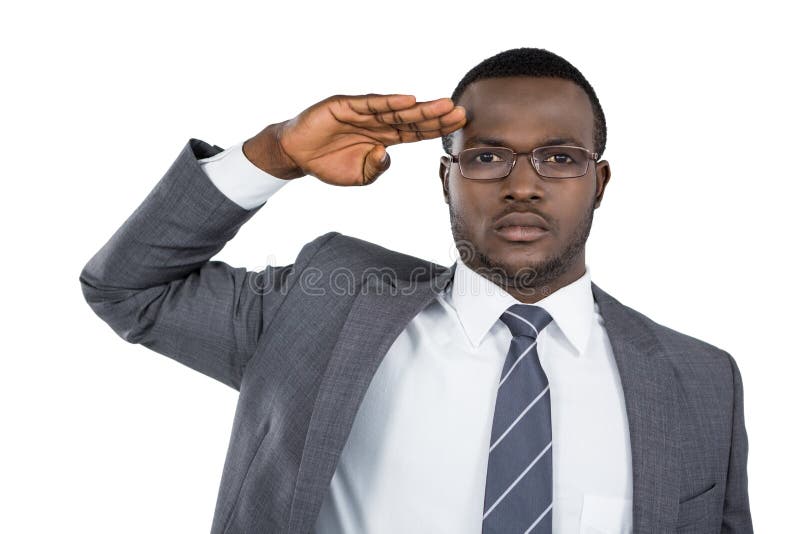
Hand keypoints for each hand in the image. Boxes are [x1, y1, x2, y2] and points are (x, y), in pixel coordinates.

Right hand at [243, 94, 465, 185]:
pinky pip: (370, 104)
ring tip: (443, 105)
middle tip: (461, 112)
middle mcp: (377, 122)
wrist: (296, 155)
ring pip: (396, 110)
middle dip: (437, 116)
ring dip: (420, 108)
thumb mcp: (358, 176)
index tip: (459, 125)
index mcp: (384, 138)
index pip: (416, 132)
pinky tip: (408, 101)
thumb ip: (375, 169)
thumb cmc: (328, 164)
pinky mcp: (344, 106)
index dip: (437, 129)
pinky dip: (388, 102)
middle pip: (413, 119)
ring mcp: (362, 112)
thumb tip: (386, 155)